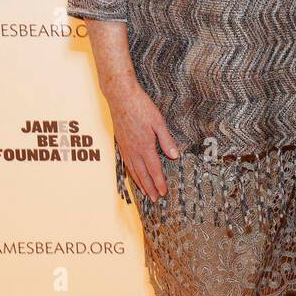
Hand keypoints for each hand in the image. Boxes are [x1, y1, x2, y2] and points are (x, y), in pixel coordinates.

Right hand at [108, 84, 179, 201]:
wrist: (120, 96)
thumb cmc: (140, 106)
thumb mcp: (158, 122)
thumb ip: (166, 140)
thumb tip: (175, 156)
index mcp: (145, 146)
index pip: (154, 169)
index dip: (159, 182)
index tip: (163, 193)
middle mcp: (133, 150)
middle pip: (142, 174)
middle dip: (149, 188)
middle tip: (155, 199)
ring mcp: (125, 147)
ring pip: (132, 170)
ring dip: (139, 183)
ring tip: (145, 192)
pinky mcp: (120, 142)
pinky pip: (126, 163)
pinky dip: (130, 172)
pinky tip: (133, 175)